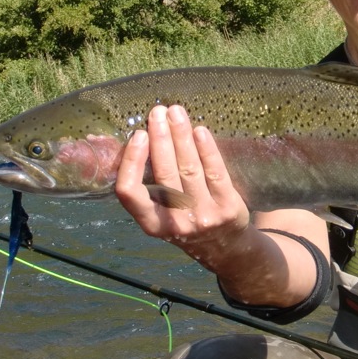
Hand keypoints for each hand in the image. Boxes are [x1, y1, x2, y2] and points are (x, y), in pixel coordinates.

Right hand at [114, 104, 250, 260]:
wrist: (225, 247)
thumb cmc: (186, 220)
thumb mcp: (162, 215)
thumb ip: (148, 186)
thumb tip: (133, 140)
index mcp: (152, 224)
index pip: (130, 193)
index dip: (131, 162)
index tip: (138, 135)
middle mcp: (176, 223)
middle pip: (164, 174)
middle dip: (160, 138)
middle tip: (158, 111)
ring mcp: (203, 216)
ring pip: (189, 170)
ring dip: (181, 137)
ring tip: (177, 113)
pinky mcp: (227, 208)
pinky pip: (215, 173)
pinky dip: (206, 150)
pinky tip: (200, 131)